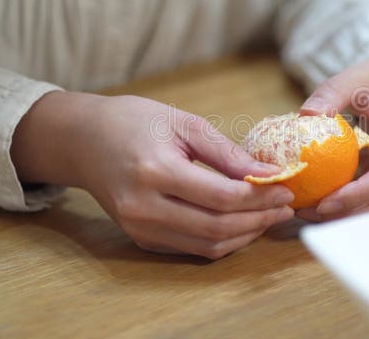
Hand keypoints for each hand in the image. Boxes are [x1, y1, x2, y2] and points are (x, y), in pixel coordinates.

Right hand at [11, 92, 294, 258]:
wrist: (82, 141)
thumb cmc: (132, 121)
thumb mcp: (182, 122)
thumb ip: (226, 152)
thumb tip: (269, 172)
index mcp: (154, 170)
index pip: (222, 197)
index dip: (261, 196)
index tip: (286, 187)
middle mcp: (143, 206)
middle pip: (218, 227)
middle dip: (260, 218)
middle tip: (286, 205)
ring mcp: (139, 228)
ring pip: (207, 245)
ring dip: (246, 234)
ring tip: (270, 215)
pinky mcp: (141, 238)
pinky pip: (192, 248)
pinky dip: (223, 241)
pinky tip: (243, 223)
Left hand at [296, 45, 368, 220]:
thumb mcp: (357, 76)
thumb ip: (332, 92)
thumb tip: (306, 115)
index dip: (358, 194)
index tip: (323, 202)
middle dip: (348, 213)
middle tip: (307, 212)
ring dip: (349, 213)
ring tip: (308, 210)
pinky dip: (353, 204)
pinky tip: (321, 200)